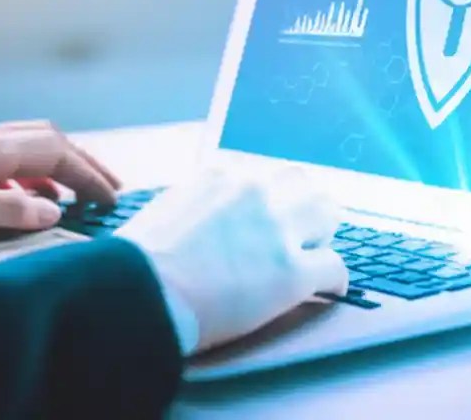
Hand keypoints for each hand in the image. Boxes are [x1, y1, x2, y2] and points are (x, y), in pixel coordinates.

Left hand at [0, 120, 119, 239]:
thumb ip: (10, 210)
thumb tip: (56, 211)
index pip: (54, 152)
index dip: (87, 174)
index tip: (111, 198)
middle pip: (47, 139)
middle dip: (82, 161)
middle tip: (108, 187)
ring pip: (28, 146)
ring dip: (58, 167)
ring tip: (77, 194)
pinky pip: (8, 163)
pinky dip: (31, 178)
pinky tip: (31, 199)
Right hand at [116, 170, 346, 353]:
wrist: (138, 295)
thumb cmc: (135, 265)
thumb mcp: (162, 211)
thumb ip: (192, 205)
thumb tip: (199, 217)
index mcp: (220, 177)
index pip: (262, 176)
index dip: (268, 201)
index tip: (266, 217)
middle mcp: (254, 193)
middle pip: (302, 183)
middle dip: (303, 206)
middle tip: (298, 232)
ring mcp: (276, 230)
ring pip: (327, 213)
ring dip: (322, 233)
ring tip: (313, 255)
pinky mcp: (291, 272)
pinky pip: (334, 267)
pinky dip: (334, 280)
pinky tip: (327, 290)